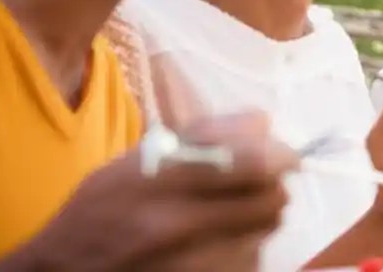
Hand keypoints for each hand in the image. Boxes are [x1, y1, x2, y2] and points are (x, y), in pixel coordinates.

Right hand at [0, 111, 295, 271]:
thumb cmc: (101, 208)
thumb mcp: (137, 159)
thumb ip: (202, 136)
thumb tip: (265, 124)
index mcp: (160, 179)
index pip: (251, 163)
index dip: (279, 156)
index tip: (282, 156)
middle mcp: (178, 223)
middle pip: (269, 200)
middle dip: (271, 188)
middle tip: (256, 186)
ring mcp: (191, 263)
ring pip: (263, 232)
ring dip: (257, 220)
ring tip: (226, 217)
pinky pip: (248, 261)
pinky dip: (242, 250)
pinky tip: (215, 245)